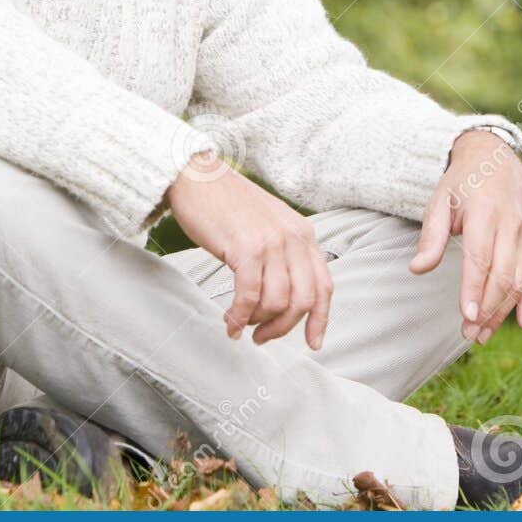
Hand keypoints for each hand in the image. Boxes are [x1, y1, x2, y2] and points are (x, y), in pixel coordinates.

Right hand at [165, 151, 332, 349]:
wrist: (198, 177)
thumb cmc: (228, 204)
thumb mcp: (270, 224)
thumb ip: (285, 252)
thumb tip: (286, 295)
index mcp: (303, 234)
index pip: (324, 285)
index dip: (320, 319)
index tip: (313, 343)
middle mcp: (293, 238)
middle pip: (303, 300)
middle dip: (284, 327)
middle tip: (263, 337)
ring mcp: (271, 243)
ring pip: (277, 303)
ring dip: (258, 323)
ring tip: (241, 325)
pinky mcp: (245, 249)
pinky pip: (249, 297)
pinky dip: (239, 316)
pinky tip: (229, 322)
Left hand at [409, 129, 521, 343]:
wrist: (496, 157)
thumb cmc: (462, 183)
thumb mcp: (439, 201)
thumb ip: (431, 237)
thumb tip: (417, 269)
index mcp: (484, 213)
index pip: (480, 258)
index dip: (474, 289)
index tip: (466, 315)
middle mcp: (509, 225)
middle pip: (502, 275)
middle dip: (486, 309)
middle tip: (468, 334)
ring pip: (519, 280)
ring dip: (503, 311)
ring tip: (483, 335)